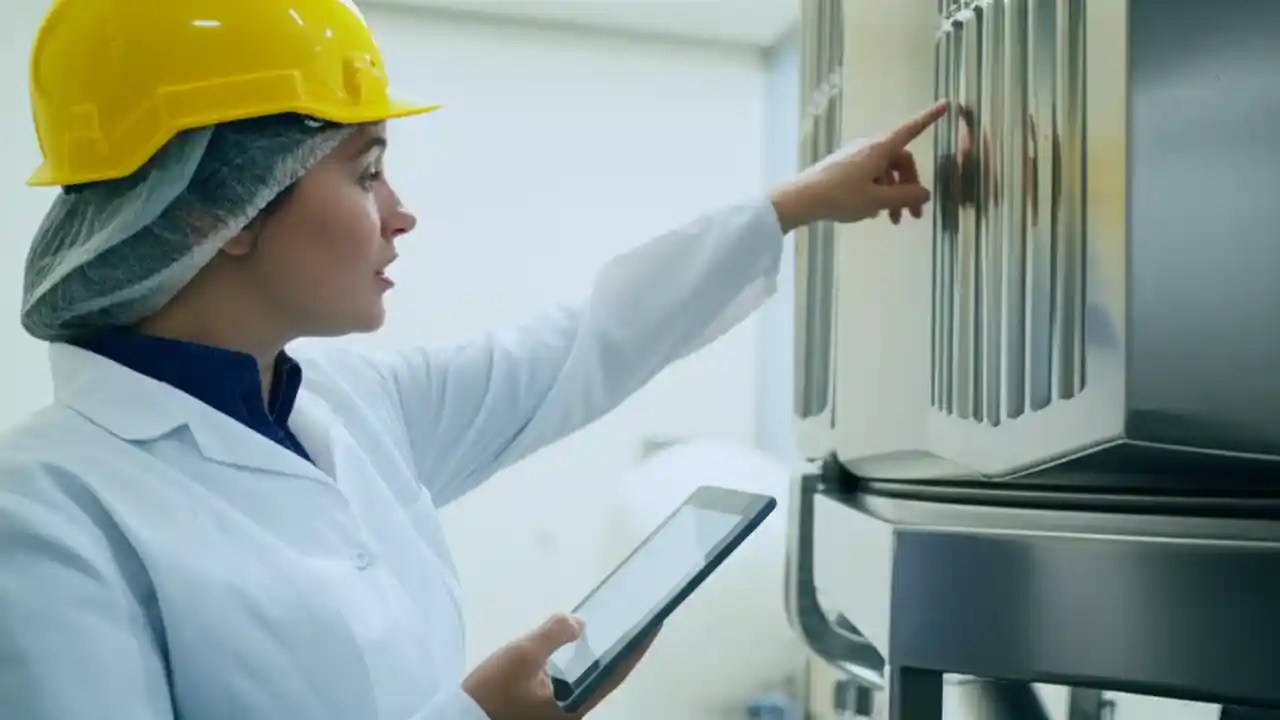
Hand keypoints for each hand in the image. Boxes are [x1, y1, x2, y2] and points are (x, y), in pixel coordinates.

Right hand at [461, 614, 657, 718]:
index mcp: (575, 704)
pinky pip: (568, 677)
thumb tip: (579, 622)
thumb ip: (553, 635)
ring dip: (596, 651)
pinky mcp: (544, 705)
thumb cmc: (492, 694)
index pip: (616, 672)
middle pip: (604, 674)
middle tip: (630, 615)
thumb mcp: (521, 656)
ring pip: (585, 675)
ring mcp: (559, 709)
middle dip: (618, 645)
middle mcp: (573, 709)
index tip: (654, 623)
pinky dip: (575, 658)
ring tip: (608, 621)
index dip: (637, 647)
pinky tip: (572, 640)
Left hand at [768, 100, 949, 233]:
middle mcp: (869, 147)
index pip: (911, 130)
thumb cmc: (840, 197)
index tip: (946, 105)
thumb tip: (926, 193)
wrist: (801, 199)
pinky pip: (870, 176)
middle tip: (914, 215)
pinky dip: (878, 192)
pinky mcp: (844, 168)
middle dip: (910, 187)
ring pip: (885, 173)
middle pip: (900, 161)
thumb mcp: (877, 201)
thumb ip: (905, 197)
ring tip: (893, 221)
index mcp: (880, 148)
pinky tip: (873, 213)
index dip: (929, 118)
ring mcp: (855, 157)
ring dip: (894, 195)